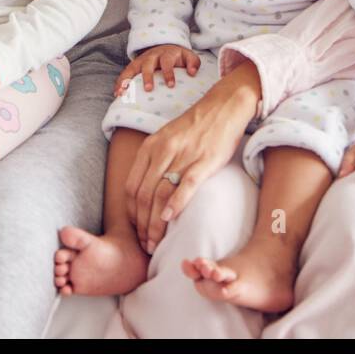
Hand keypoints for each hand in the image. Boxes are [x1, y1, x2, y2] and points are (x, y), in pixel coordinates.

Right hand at [114, 44, 199, 95]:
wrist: (166, 47)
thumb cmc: (179, 57)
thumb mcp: (189, 56)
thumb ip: (193, 63)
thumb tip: (192, 72)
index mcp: (167, 54)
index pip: (167, 62)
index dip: (169, 73)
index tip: (171, 85)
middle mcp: (152, 56)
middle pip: (148, 65)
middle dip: (147, 77)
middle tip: (147, 89)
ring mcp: (141, 61)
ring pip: (132, 69)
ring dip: (127, 80)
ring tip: (123, 93)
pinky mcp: (134, 66)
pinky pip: (125, 74)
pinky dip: (120, 83)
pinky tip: (117, 93)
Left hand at [123, 61, 261, 253]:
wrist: (223, 107)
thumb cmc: (195, 127)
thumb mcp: (166, 139)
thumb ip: (154, 162)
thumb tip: (145, 193)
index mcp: (150, 147)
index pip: (131, 187)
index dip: (131, 214)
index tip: (135, 231)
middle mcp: (162, 151)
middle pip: (143, 195)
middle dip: (141, 225)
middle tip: (145, 245)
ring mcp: (182, 156)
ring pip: (160, 194)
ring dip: (155, 223)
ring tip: (155, 243)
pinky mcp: (204, 160)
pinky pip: (186, 184)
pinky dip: (176, 203)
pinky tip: (170, 219)